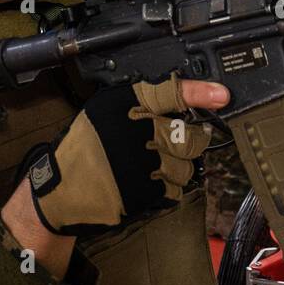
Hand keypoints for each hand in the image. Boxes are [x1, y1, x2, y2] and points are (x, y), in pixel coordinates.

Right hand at [25, 76, 228, 235]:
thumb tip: (182, 101)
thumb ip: (141, 104)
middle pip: (191, 135)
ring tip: (156, 164)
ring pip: (187, 165)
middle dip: (192, 140)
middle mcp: (139, 132)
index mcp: (126, 105)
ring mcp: (145, 164)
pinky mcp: (148, 192)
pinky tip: (148, 181)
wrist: (62, 191)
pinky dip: (168, 185)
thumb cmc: (84, 148)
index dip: (200, 93)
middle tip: (180, 141)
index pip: (172, 92)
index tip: (222, 95)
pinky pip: (176, 188)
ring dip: (179, 166)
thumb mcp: (104, 112)